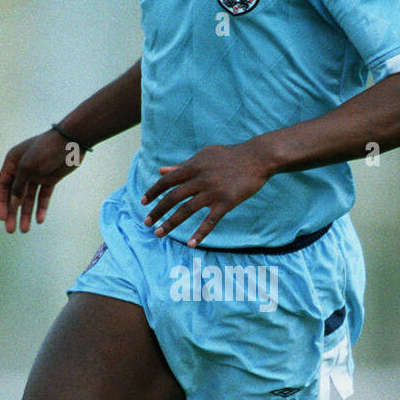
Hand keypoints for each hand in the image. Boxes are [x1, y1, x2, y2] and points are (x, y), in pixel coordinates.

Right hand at [0, 130, 85, 233]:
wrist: (72, 142)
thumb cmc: (46, 150)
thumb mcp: (28, 168)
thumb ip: (18, 187)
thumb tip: (12, 204)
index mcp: (12, 162)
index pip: (1, 186)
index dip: (1, 203)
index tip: (2, 218)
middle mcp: (22, 169)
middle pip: (14, 195)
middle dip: (12, 213)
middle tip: (11, 230)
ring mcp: (37, 174)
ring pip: (28, 198)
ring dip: (26, 213)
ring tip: (25, 230)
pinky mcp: (50, 178)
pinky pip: (43, 196)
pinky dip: (41, 207)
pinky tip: (40, 220)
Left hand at [141, 140, 270, 246]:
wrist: (256, 158)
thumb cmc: (229, 156)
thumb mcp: (203, 156)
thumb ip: (182, 165)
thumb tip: (161, 171)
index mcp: (193, 167)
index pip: (167, 181)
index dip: (153, 192)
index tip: (143, 202)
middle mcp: (200, 179)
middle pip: (172, 197)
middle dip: (157, 210)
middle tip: (146, 223)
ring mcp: (213, 192)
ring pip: (186, 210)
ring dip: (170, 223)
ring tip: (159, 233)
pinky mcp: (226, 202)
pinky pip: (210, 221)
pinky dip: (200, 233)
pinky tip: (191, 244)